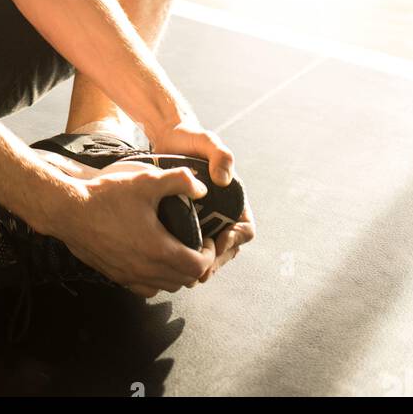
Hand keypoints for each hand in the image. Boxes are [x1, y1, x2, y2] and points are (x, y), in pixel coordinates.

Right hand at [52, 160, 214, 294]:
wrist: (69, 211)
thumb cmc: (106, 197)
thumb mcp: (146, 181)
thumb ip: (178, 181)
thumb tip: (201, 187)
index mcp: (159, 250)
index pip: (198, 267)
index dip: (209, 255)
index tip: (208, 241)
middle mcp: (146, 270)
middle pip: (185, 281)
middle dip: (196, 264)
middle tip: (197, 245)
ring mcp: (129, 276)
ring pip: (166, 287)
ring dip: (177, 274)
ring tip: (178, 252)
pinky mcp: (116, 276)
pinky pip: (146, 289)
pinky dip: (156, 280)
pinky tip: (152, 260)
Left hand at [147, 112, 255, 276]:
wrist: (167, 138)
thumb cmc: (192, 138)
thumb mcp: (207, 140)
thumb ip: (220, 154)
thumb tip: (224, 179)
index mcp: (234, 199)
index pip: (245, 229)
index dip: (235, 240)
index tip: (219, 243)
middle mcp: (222, 213)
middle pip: (228, 249)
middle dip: (216, 262)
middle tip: (199, 273)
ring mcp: (205, 220)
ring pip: (210, 253)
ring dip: (201, 266)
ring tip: (186, 275)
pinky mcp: (186, 222)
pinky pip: (191, 246)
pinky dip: (185, 257)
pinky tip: (171, 263)